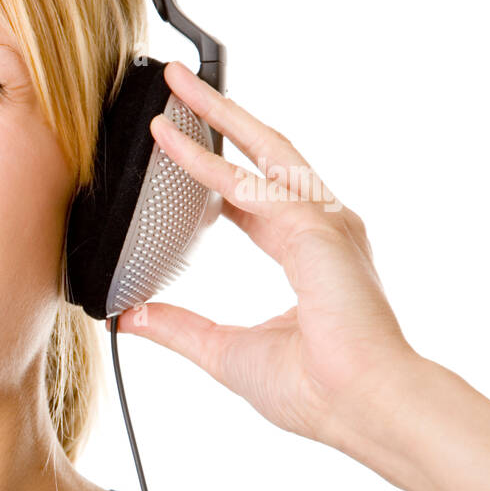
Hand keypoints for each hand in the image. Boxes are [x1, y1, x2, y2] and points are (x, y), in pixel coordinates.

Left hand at [110, 61, 417, 449]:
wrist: (357, 406)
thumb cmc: (313, 388)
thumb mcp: (223, 351)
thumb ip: (178, 328)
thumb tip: (132, 318)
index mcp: (304, 252)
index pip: (253, 196)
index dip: (214, 171)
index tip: (179, 150)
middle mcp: (318, 227)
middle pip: (262, 151)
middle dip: (219, 115)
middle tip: (177, 84)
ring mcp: (323, 222)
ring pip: (261, 149)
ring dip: (215, 116)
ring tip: (175, 85)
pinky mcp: (317, 230)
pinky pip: (252, 186)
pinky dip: (208, 164)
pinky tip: (173, 145)